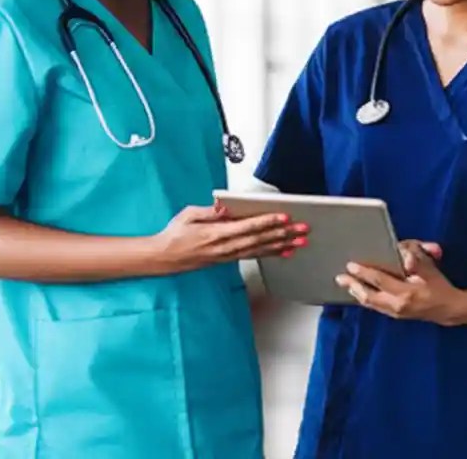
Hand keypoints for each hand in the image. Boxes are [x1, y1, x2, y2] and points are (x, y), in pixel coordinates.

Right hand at [155, 205, 308, 272]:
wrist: (164, 259)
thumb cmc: (175, 235)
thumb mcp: (188, 216)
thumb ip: (209, 211)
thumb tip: (225, 205)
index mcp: (215, 234)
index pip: (247, 227)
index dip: (266, 222)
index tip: (283, 217)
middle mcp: (225, 247)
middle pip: (259, 240)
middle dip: (283, 234)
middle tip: (301, 230)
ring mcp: (228, 255)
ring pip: (260, 249)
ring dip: (282, 245)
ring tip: (300, 241)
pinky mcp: (229, 259)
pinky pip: (254, 255)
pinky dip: (271, 253)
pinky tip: (285, 251)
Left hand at [335, 240, 466, 325]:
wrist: (449, 309)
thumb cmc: (439, 286)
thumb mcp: (429, 268)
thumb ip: (416, 257)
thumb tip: (404, 254)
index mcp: (406, 292)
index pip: (379, 280)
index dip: (364, 272)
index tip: (351, 265)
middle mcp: (398, 305)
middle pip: (368, 296)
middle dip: (353, 286)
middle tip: (340, 277)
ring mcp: (396, 313)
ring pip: (370, 304)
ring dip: (357, 294)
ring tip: (346, 285)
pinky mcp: (396, 316)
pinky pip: (376, 307)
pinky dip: (366, 299)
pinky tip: (359, 294)